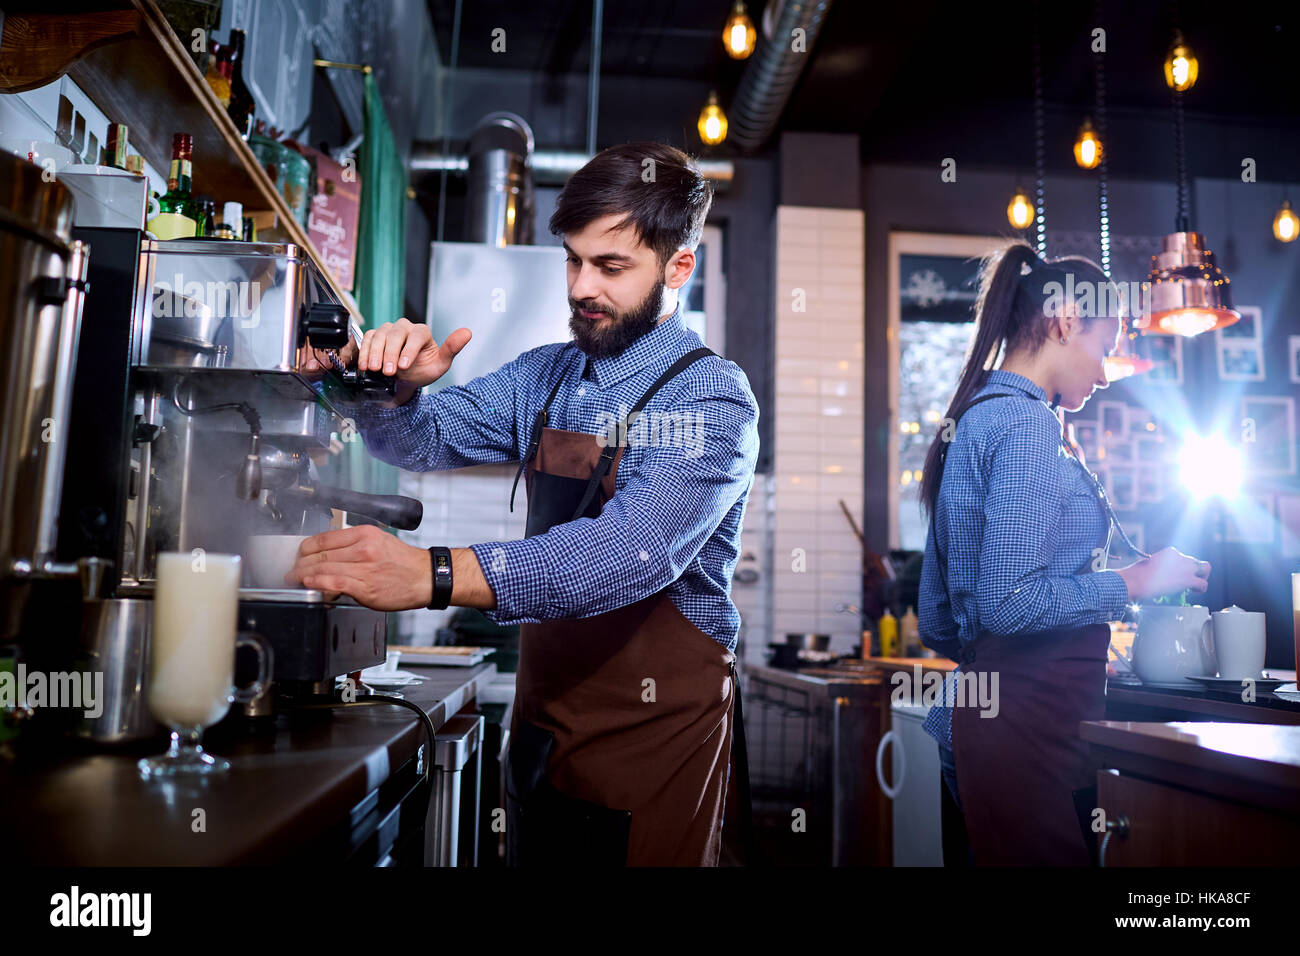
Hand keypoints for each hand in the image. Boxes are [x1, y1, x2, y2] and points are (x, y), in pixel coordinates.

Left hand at [286, 525, 431, 610]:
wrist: (426, 578)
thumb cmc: (404, 563)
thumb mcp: (379, 541)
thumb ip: (354, 545)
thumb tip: (329, 554)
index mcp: (365, 534)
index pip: (325, 538)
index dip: (306, 547)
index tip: (299, 554)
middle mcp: (364, 548)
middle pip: (321, 554)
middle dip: (301, 563)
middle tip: (292, 569)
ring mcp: (364, 568)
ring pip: (324, 568)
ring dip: (304, 574)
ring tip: (295, 578)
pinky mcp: (365, 587)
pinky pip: (334, 582)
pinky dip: (317, 583)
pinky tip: (309, 584)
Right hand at [302, 319, 470, 406]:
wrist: (405, 380)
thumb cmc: (423, 371)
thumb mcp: (440, 365)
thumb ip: (452, 349)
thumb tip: (467, 332)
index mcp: (422, 332)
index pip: (417, 335)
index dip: (409, 350)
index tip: (404, 366)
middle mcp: (405, 327)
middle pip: (396, 334)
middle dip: (391, 354)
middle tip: (389, 372)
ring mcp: (388, 330)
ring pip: (380, 335)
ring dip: (376, 353)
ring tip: (374, 369)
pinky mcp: (374, 335)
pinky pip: (368, 338)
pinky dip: (365, 351)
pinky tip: (365, 365)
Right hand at [1115, 546, 1210, 601]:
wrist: (1136, 580)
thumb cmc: (1136, 575)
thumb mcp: (1149, 565)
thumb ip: (1159, 567)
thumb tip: (1160, 576)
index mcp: (1170, 552)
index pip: (1183, 558)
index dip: (1181, 568)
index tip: (1175, 576)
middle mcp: (1180, 557)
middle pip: (1196, 562)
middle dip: (1194, 571)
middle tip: (1189, 581)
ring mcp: (1186, 567)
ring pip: (1206, 568)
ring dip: (1203, 577)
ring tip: (1195, 586)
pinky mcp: (1188, 579)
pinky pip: (1203, 584)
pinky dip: (1201, 589)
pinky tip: (1193, 593)